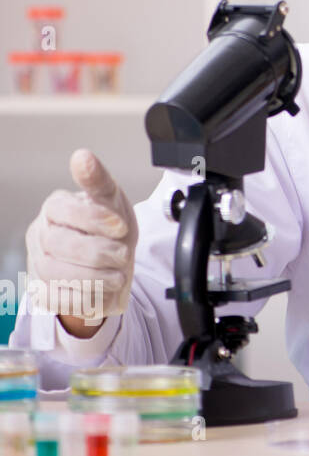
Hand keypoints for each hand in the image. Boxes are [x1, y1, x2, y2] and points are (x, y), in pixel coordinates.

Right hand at [25, 149, 138, 332]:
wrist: (114, 263)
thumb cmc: (110, 226)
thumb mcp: (111, 201)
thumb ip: (97, 181)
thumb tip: (82, 156)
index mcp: (55, 208)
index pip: (62, 210)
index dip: (92, 219)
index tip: (120, 226)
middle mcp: (41, 235)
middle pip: (59, 245)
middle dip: (98, 252)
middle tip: (123, 254)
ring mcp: (38, 263)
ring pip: (56, 273)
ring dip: (94, 277)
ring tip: (118, 275)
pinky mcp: (43, 291)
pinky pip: (58, 298)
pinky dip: (86, 297)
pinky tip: (103, 290)